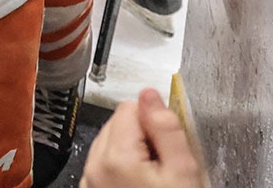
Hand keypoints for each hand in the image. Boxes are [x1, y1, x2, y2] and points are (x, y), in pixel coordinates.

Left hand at [82, 89, 202, 187]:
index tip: (167, 142)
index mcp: (115, 157)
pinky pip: (103, 164)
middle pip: (117, 123)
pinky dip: (120, 167)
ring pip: (110, 143)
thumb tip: (150, 93)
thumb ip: (166, 129)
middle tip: (164, 163)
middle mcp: (94, 167)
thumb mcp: (182, 171)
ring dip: (132, 151)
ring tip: (154, 176)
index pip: (129, 106)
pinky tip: (140, 183)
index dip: (154, 120)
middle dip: (142, 135)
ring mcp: (90, 180)